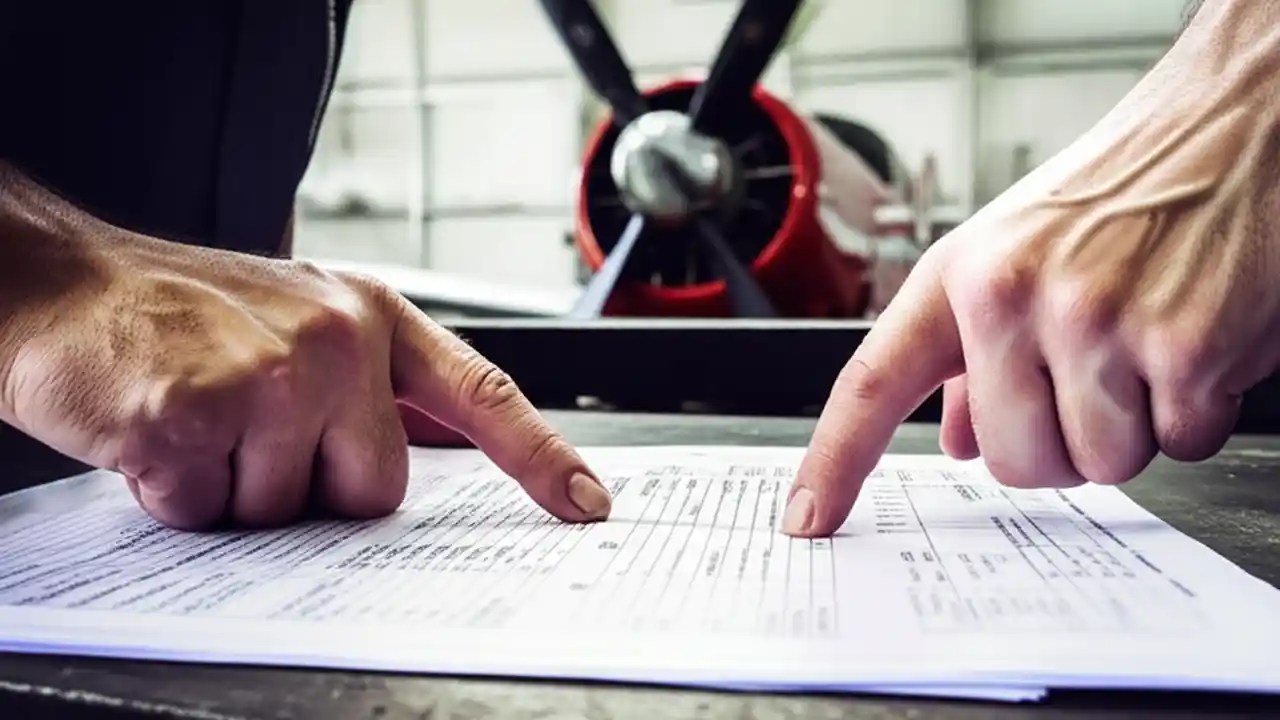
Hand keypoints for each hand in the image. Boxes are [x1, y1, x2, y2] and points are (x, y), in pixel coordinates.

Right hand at [0, 170, 611, 529]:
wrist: (66, 286)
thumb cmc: (184, 311)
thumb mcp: (297, 321)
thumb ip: (366, 387)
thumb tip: (416, 463)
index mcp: (370, 316)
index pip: (481, 392)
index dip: (540, 455)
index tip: (585, 503)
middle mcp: (336, 340)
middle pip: (375, 489)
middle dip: (313, 489)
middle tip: (251, 434)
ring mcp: (270, 374)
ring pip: (288, 513)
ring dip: (236, 493)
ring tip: (198, 423)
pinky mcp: (199, 414)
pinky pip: (211, 513)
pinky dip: (178, 494)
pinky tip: (158, 433)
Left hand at [782, 6, 1279, 535]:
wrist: (1228, 130)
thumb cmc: (1113, 195)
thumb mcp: (1010, 255)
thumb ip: (970, 352)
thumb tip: (953, 440)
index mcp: (960, 277)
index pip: (873, 382)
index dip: (833, 461)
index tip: (808, 516)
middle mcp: (1016, 300)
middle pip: (1014, 461)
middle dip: (1057, 444)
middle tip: (1089, 381)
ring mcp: (1100, 323)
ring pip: (1100, 464)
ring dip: (1130, 429)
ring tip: (1145, 348)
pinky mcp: (1186, 347)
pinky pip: (1180, 445)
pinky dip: (1194, 414)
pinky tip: (1193, 347)